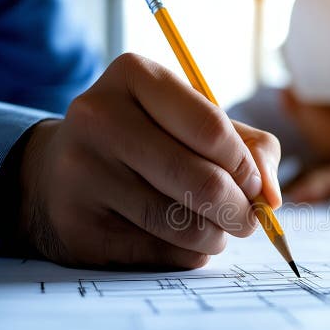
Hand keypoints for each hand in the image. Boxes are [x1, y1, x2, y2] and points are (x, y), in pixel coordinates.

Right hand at [14, 53, 281, 268]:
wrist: (58, 174)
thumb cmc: (147, 142)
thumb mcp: (196, 123)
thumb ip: (251, 148)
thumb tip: (271, 198)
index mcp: (133, 75)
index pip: (212, 129)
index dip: (246, 168)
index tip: (256, 187)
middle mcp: (98, 117)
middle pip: (202, 182)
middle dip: (240, 211)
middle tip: (248, 221)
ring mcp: (81, 173)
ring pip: (182, 224)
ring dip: (215, 237)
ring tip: (215, 230)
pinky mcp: (77, 225)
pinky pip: (159, 253)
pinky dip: (186, 254)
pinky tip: (178, 240)